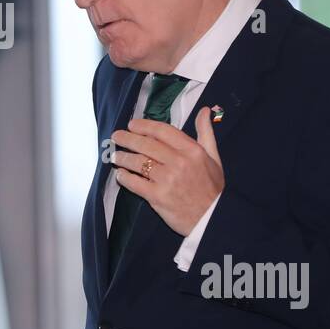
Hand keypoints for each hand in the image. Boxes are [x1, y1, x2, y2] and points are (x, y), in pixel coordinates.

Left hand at [111, 107, 224, 235]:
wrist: (212, 219)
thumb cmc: (211, 187)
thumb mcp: (214, 157)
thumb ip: (205, 132)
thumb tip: (204, 110)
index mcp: (192, 150)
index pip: (162, 131)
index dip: (143, 126)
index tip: (132, 125)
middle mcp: (178, 162)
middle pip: (145, 145)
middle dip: (127, 138)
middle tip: (116, 136)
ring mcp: (167, 180)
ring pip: (137, 162)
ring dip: (122, 157)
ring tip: (115, 155)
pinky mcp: (157, 197)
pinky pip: (134, 182)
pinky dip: (124, 177)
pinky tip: (120, 174)